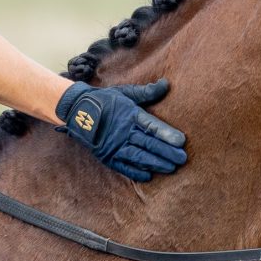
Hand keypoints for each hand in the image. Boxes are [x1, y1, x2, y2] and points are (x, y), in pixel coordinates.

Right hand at [56, 79, 187, 181]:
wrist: (77, 111)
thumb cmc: (106, 100)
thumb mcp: (126, 93)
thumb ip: (147, 92)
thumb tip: (166, 84)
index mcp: (130, 114)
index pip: (151, 125)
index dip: (166, 133)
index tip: (181, 141)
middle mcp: (124, 131)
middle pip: (148, 144)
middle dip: (166, 152)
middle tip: (182, 159)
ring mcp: (115, 145)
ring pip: (138, 157)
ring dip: (156, 163)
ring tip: (171, 168)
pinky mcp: (107, 156)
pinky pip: (123, 166)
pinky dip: (135, 172)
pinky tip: (148, 176)